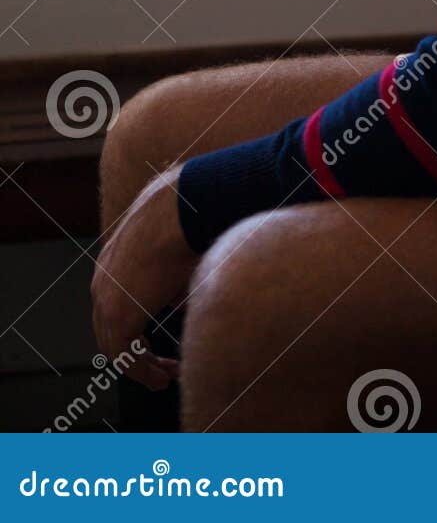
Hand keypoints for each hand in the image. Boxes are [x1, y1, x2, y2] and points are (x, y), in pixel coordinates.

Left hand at [91, 165, 198, 389]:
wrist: (180, 209)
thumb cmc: (183, 221)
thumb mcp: (172, 253)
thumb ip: (169, 282)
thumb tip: (179, 305)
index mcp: (109, 267)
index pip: (112, 311)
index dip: (133, 332)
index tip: (155, 345)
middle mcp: (101, 286)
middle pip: (109, 334)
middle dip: (136, 355)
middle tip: (162, 368)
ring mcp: (107, 301)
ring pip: (117, 350)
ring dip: (142, 368)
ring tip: (163, 379)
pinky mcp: (120, 315)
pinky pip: (127, 356)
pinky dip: (144, 371)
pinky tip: (162, 378)